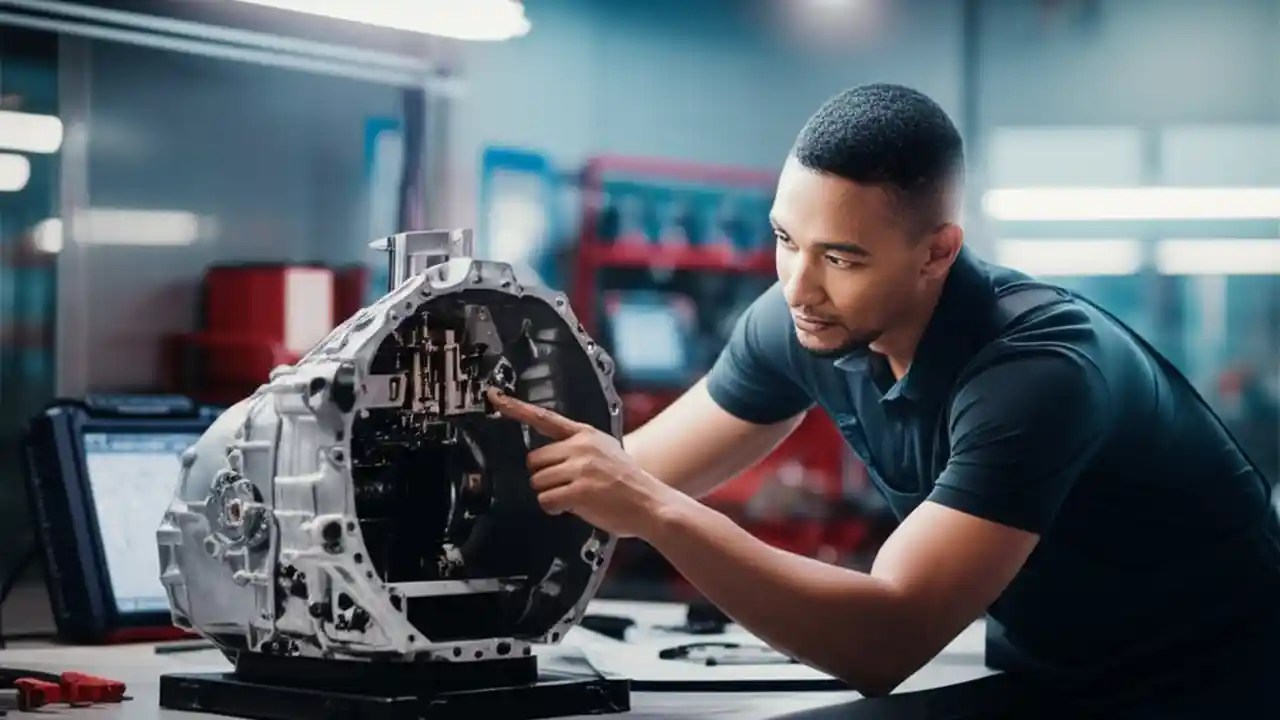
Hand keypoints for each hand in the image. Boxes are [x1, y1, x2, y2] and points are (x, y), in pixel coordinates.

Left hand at [486, 388, 676, 539]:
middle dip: (544, 476)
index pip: (544, 417)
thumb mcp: (605, 450)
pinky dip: (555, 508)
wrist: (651, 504)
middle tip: (566, 486)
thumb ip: (578, 447)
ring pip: (538, 482)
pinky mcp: (580, 490)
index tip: (495, 397)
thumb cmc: (627, 483)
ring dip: (551, 494)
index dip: (516, 408)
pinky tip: (574, 507)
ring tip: (575, 497)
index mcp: (585, 434)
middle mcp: (581, 446)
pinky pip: (547, 500)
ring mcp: (581, 467)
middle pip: (534, 460)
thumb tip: (549, 457)